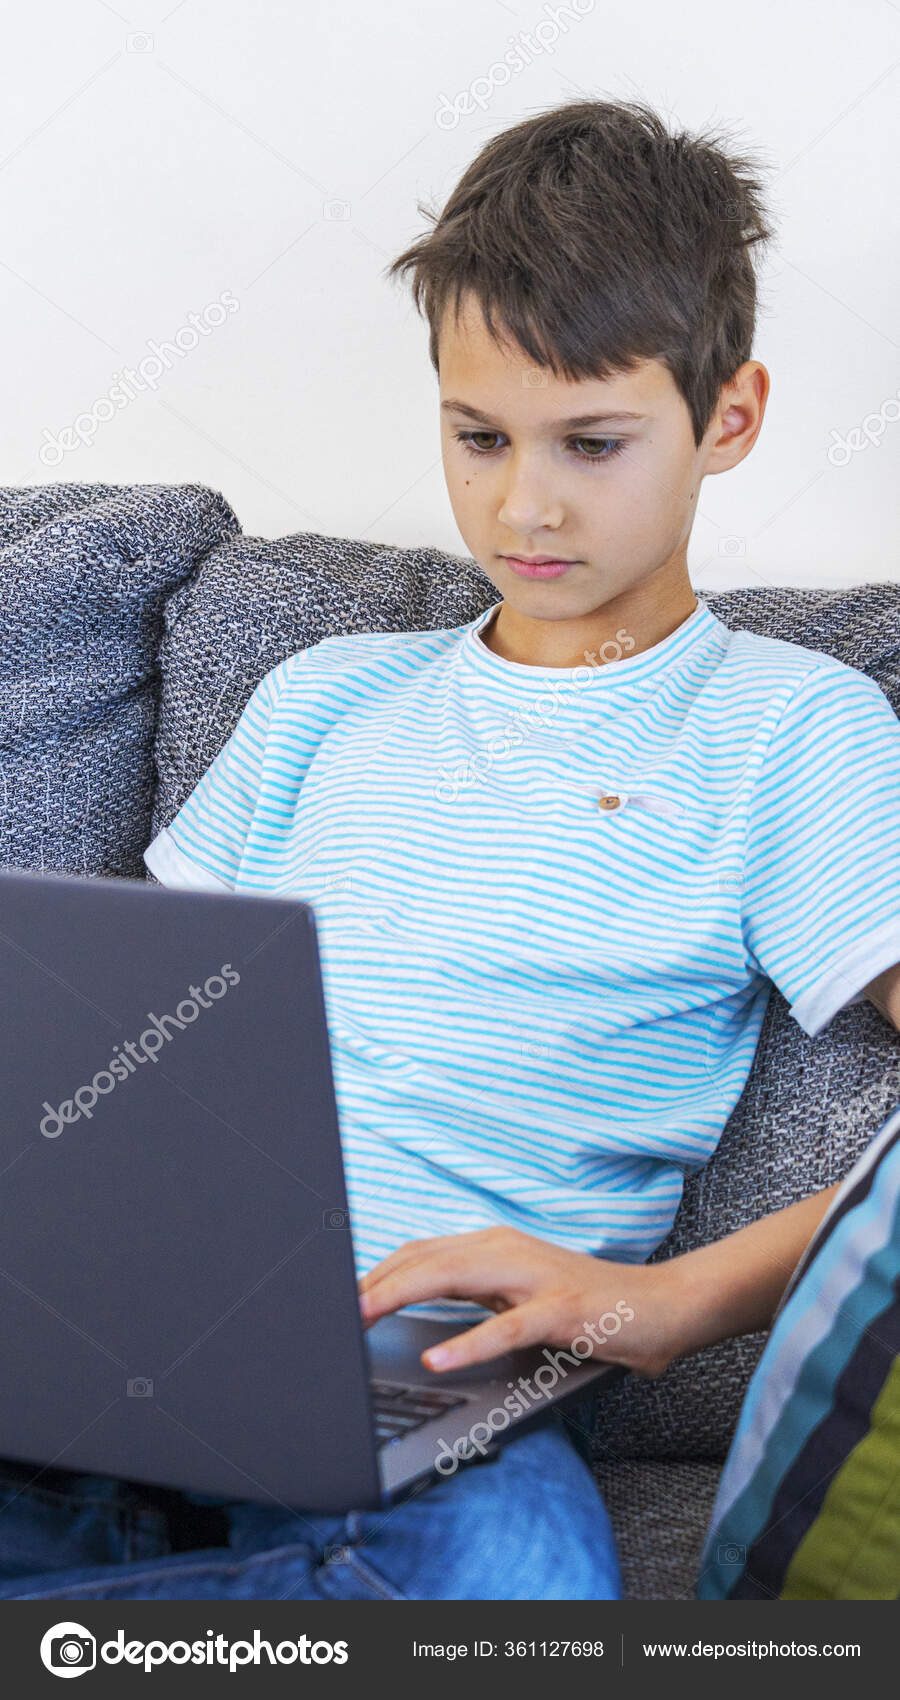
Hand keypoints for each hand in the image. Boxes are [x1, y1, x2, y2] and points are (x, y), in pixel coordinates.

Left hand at [357, 1226, 688, 1378]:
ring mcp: (536, 1276)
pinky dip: (467, 1342)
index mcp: (495, 1248)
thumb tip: (416, 1315)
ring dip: (401, 1296)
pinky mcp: (563, 1309)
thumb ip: (476, 1299)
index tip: (332, 1298)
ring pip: (454, 1277)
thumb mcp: (520, 1299)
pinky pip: (506, 1326)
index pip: (419, 1253)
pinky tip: (437, 1357)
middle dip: (371, 1283)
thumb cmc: (590, 1308)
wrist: (665, 1307)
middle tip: (328, 1310)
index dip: (373, 1273)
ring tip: (361, 1319)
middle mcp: (509, 1251)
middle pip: (425, 1260)